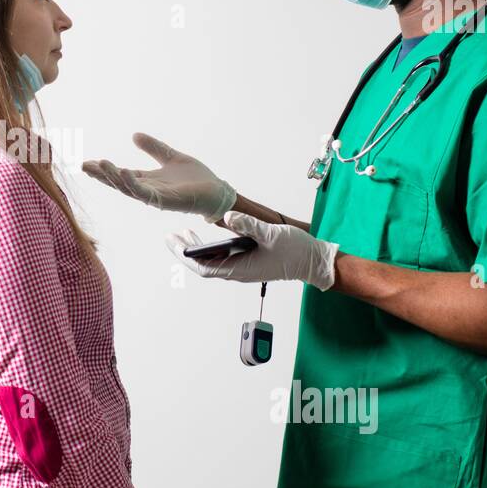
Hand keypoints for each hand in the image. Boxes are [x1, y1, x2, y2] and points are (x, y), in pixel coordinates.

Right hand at [82, 133, 235, 222]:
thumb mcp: (170, 157)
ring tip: (100, 164)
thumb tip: (134, 135)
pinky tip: (124, 172)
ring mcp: (155, 197)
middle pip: (119, 183)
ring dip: (113, 177)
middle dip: (101, 175)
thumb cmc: (196, 178)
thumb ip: (153, 147)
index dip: (105, 170)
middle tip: (84, 166)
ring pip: (128, 188)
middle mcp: (148, 190)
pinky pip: (145, 193)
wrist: (217, 190)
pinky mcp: (166, 201)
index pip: (121, 174)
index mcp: (147, 180)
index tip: (88, 163)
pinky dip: (133, 183)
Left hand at [167, 211, 339, 290]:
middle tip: (171, 236)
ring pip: (214, 261)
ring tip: (184, 234)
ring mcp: (244, 269)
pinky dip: (213, 247)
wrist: (315, 262)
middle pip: (204, 265)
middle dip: (186, 251)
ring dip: (198, 249)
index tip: (173, 242)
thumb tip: (227, 216)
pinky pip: (225, 258)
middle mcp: (238, 271)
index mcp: (240, 269)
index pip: (204, 267)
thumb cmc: (296, 250)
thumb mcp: (272, 234)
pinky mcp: (250, 264)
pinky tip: (210, 236)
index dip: (185, 255)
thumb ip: (249, 225)